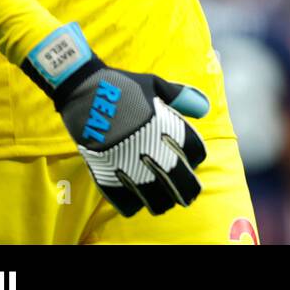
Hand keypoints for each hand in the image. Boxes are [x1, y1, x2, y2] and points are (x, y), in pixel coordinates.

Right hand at [22, 24, 209, 216]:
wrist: (84, 89)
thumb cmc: (122, 85)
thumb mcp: (155, 85)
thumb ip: (181, 97)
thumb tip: (205, 108)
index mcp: (163, 123)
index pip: (191, 148)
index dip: (196, 156)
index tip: (194, 160)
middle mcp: (148, 144)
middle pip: (175, 175)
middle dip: (187, 187)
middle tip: (191, 194)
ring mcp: (126, 158)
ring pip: (151, 191)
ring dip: (162, 201)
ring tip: (168, 204)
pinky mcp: (104, 168)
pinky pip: (120, 195)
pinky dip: (131, 204)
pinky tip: (138, 205)